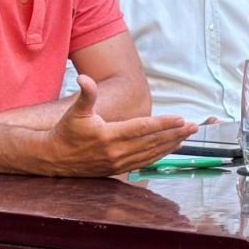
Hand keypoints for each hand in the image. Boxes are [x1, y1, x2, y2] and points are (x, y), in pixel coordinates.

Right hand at [39, 75, 195, 175]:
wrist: (54, 158)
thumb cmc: (66, 131)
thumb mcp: (75, 111)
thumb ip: (86, 94)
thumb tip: (84, 78)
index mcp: (109, 136)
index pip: (142, 128)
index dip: (163, 123)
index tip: (180, 119)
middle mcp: (116, 152)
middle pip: (152, 142)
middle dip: (175, 134)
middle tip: (193, 127)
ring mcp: (118, 163)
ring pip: (151, 154)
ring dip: (171, 145)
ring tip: (186, 137)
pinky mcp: (118, 170)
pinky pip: (144, 162)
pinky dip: (160, 155)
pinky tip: (170, 149)